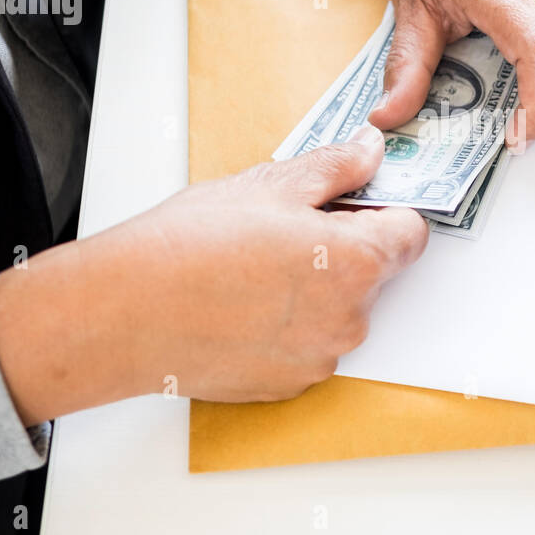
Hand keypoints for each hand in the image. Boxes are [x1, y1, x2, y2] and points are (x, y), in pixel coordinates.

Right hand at [0, 126, 427, 422]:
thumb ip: (336, 168)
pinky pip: (306, 345)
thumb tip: (371, 150)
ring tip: (252, 269)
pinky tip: (240, 306)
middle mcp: (351, 319)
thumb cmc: (189, 247)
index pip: (412, 233)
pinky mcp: (289, 384)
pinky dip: (286, 327)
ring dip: (314, 290)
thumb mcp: (270, 184)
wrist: (122, 315)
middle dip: (343, 249)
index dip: (386, 211)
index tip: (357, 202)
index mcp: (357, 263)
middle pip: (374, 274)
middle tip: (284, 229)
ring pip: (338, 311)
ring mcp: (320, 357)